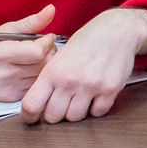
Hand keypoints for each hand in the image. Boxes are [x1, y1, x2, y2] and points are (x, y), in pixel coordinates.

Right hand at [0, 4, 58, 100]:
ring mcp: (9, 88)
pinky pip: (35, 87)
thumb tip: (51, 10)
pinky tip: (29, 70)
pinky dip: (38, 77)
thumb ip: (30, 23)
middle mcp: (5, 73)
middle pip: (44, 64)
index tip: (46, 37)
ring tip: (36, 57)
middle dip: (50, 53)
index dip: (47, 42)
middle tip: (44, 46)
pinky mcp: (11, 98)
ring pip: (42, 77)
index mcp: (0, 54)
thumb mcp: (3, 31)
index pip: (38, 51)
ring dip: (45, 65)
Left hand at [21, 8, 146, 123]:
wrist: (117, 29)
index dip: (29, 115)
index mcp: (53, 71)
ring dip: (76, 111)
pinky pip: (98, 112)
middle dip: (55, 114)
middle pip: (53, 117)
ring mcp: (91, 86)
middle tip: (61, 105)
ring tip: (80, 98)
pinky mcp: (110, 89)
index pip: (32, 104)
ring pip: (75, 117)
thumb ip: (49, 78)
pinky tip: (96, 96)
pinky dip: (96, 108)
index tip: (33, 117)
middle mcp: (70, 80)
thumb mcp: (60, 55)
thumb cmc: (88, 40)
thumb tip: (40, 102)